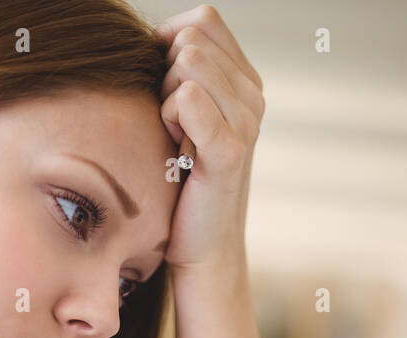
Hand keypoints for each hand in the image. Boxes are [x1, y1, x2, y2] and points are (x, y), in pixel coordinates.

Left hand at [156, 5, 264, 275]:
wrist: (202, 247)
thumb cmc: (182, 182)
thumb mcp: (182, 117)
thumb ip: (177, 73)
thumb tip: (153, 38)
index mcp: (244, 81)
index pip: (203, 22)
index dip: (170, 46)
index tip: (166, 94)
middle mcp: (253, 95)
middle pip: (191, 41)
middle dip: (165, 77)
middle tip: (172, 127)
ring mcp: (248, 121)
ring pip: (186, 64)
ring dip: (164, 101)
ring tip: (177, 141)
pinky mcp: (230, 149)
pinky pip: (189, 99)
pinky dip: (171, 118)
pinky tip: (178, 151)